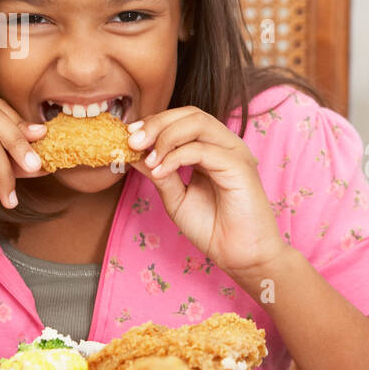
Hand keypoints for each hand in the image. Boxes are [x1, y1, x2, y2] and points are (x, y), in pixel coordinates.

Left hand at [126, 107, 287, 277]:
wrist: (239, 256)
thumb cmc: (213, 228)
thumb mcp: (175, 197)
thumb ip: (159, 173)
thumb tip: (132, 153)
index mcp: (213, 149)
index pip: (183, 120)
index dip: (155, 122)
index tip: (129, 136)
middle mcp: (226, 146)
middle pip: (190, 114)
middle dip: (157, 123)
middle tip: (132, 141)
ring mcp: (235, 153)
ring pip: (198, 123)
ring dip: (165, 135)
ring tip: (146, 156)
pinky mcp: (239, 166)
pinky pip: (201, 149)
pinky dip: (175, 157)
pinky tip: (160, 171)